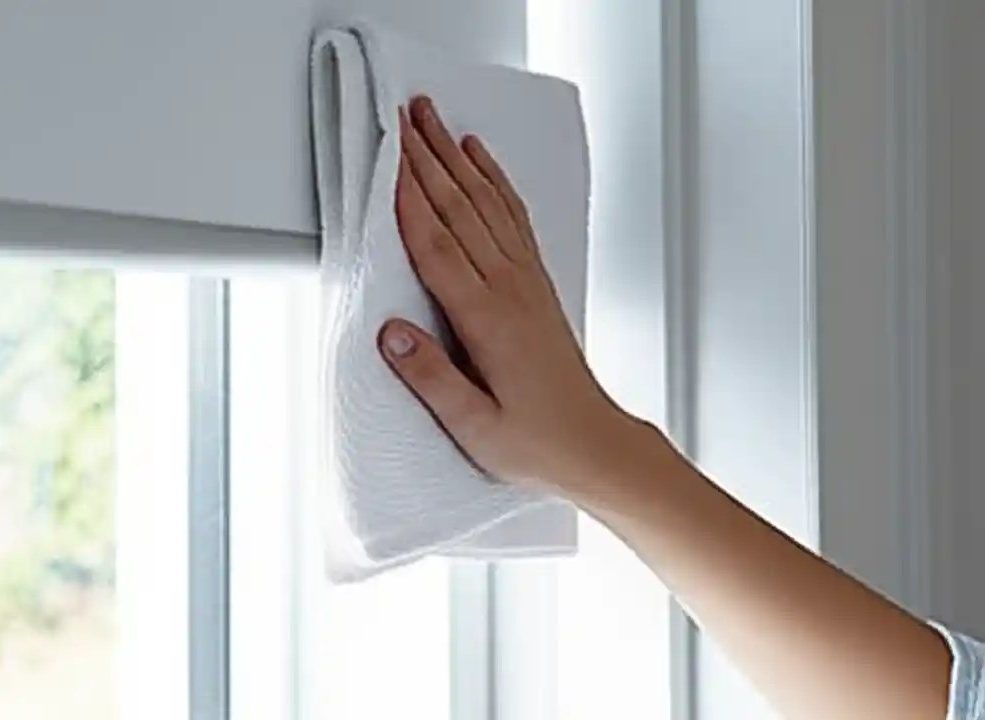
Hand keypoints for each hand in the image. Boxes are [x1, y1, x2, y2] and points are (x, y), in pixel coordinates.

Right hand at [380, 94, 648, 498]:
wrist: (594, 444)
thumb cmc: (536, 441)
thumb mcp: (475, 427)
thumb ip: (432, 379)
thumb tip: (390, 335)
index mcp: (488, 321)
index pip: (437, 247)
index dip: (409, 198)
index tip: (390, 157)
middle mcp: (510, 289)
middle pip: (460, 209)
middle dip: (429, 157)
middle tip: (405, 116)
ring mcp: (527, 281)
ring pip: (485, 202)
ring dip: (457, 157)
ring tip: (434, 119)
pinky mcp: (536, 283)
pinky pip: (512, 216)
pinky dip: (493, 180)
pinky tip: (479, 159)